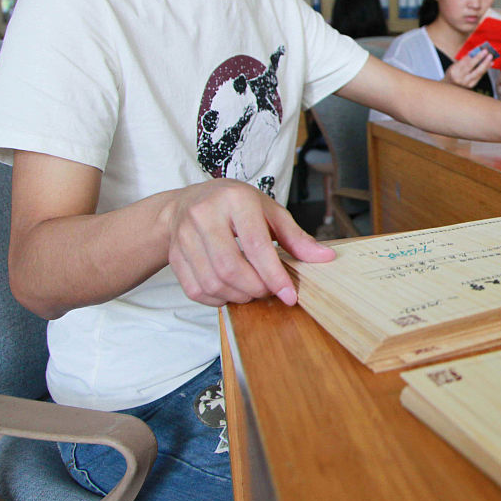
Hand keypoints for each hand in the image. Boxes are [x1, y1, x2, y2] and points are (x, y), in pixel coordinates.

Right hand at [164, 179, 334, 307]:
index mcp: (235, 200)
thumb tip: (325, 257)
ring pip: (213, 282)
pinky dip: (218, 299)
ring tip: (253, 290)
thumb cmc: (236, 205)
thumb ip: (296, 237)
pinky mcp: (174, 255)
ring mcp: (185, 236)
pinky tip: (232, 291)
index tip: (290, 294)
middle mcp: (205, 215)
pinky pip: (196, 290)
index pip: (256, 245)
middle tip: (270, 290)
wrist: (189, 202)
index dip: (274, 275)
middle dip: (256, 288)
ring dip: (239, 296)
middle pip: (230, 268)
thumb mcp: (270, 211)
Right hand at [443, 49, 493, 89]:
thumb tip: (477, 52)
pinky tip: (489, 64)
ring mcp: (466, 83)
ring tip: (491, 58)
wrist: (449, 86)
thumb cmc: (453, 72)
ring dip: (486, 65)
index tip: (482, 48)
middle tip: (488, 53)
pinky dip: (485, 70)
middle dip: (481, 59)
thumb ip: (465, 59)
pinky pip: (479, 76)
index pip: (466, 61)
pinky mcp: (471, 85)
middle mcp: (459, 77)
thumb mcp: (455, 65)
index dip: (474, 55)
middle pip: (472, 67)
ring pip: (478, 73)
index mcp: (454, 70)